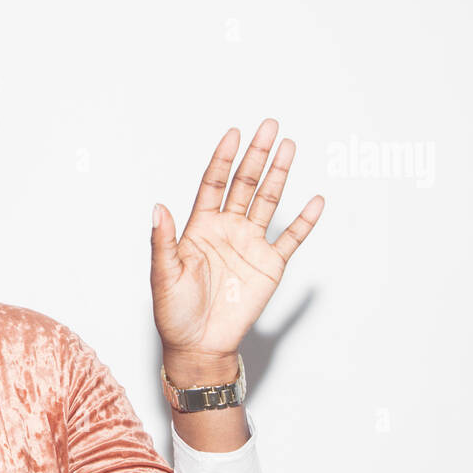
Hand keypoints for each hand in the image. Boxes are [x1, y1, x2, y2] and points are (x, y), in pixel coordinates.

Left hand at [150, 119, 323, 362]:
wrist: (198, 345)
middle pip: (244, 185)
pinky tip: (314, 200)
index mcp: (199, 228)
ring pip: (268, 202)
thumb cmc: (174, 312)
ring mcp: (250, 245)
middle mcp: (227, 230)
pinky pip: (291, 239)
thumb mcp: (163, 275)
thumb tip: (157, 207)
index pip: (213, 184)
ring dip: (279, 175)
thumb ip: (162, 241)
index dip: (223, 160)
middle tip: (269, 127)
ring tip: (289, 147)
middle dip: (256, 156)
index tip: (233, 134)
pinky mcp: (270, 265)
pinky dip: (304, 221)